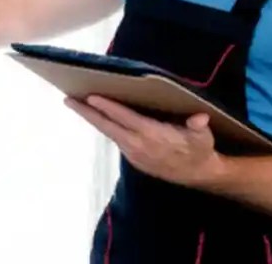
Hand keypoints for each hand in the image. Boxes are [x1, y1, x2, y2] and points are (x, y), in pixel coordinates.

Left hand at [65, 96, 224, 187]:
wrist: (197, 174)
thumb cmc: (199, 150)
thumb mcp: (203, 138)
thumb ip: (198, 127)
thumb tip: (199, 118)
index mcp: (152, 136)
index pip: (124, 119)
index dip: (108, 108)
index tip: (91, 97)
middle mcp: (138, 145)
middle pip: (107, 126)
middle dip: (87, 112)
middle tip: (68, 99)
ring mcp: (133, 153)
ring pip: (109, 132)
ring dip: (93, 118)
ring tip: (77, 103)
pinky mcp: (133, 158)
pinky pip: (116, 138)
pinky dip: (105, 126)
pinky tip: (98, 116)